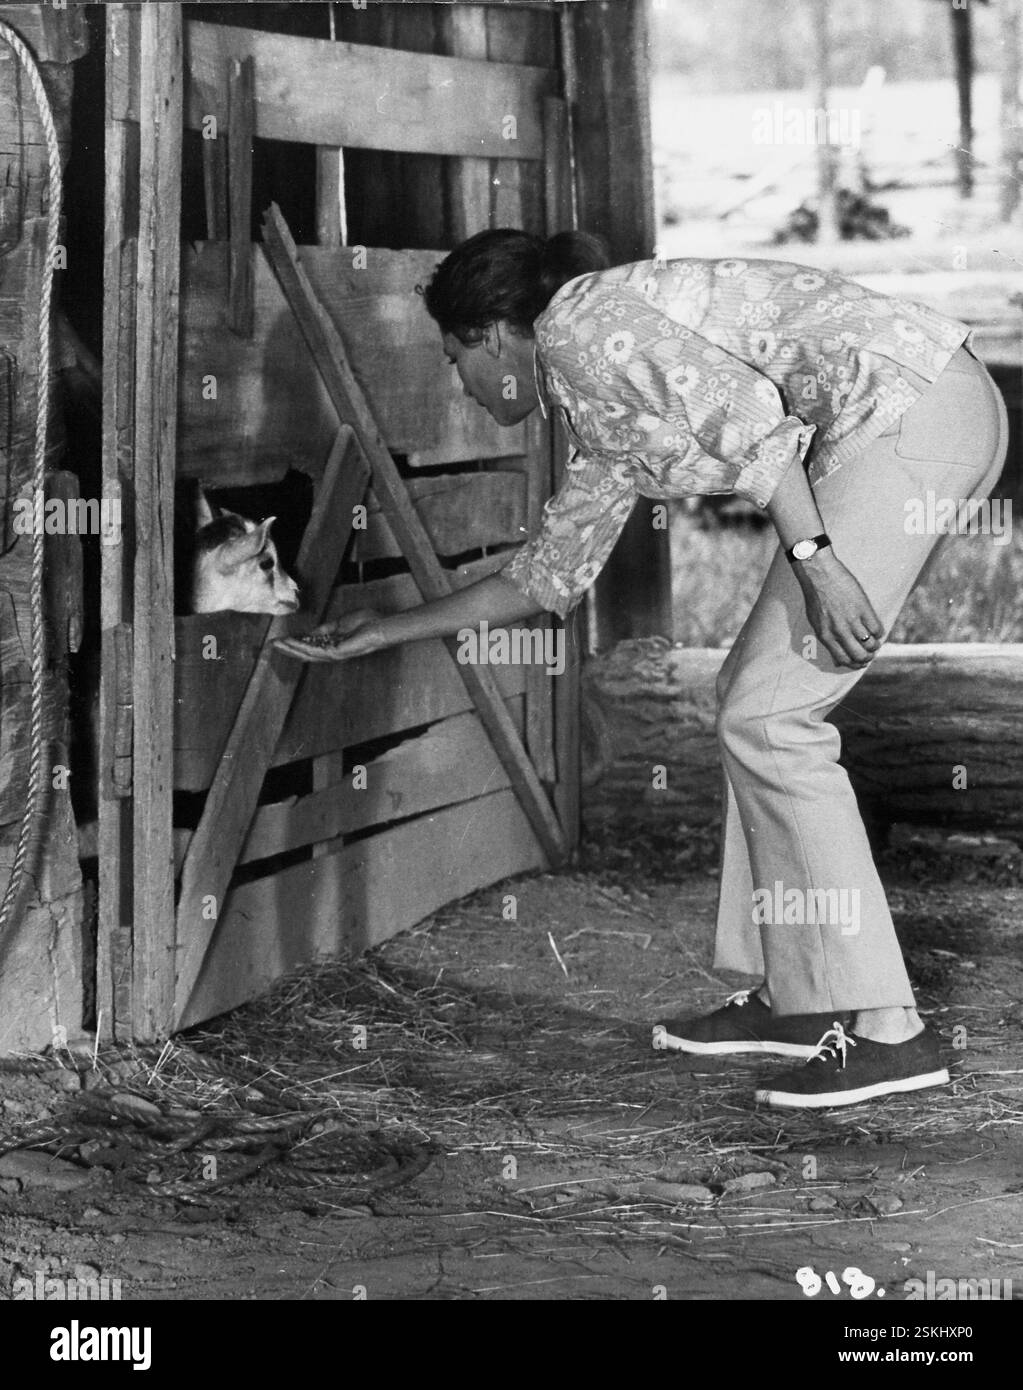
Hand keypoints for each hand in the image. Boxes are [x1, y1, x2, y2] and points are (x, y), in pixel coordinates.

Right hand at [274, 609, 385, 662]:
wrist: (381, 626)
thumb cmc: (366, 623)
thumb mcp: (340, 623)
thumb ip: (325, 629)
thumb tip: (310, 633)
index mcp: (333, 644)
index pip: (310, 646)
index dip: (295, 643)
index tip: (280, 640)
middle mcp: (332, 652)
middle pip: (306, 653)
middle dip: (289, 649)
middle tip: (272, 645)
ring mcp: (335, 654)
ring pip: (308, 654)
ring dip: (291, 649)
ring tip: (277, 644)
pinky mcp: (337, 653)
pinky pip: (315, 651)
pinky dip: (302, 646)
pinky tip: (291, 643)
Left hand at [794, 550, 883, 669]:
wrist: (820, 574)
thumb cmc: (816, 597)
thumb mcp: (816, 621)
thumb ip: (827, 640)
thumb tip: (837, 661)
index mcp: (825, 635)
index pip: (843, 660)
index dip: (854, 664)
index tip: (860, 662)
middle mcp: (839, 631)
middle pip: (859, 655)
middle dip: (867, 658)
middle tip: (870, 653)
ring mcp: (852, 620)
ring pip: (871, 644)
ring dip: (875, 646)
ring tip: (874, 641)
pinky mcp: (863, 608)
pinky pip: (877, 628)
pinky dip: (879, 633)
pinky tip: (875, 629)